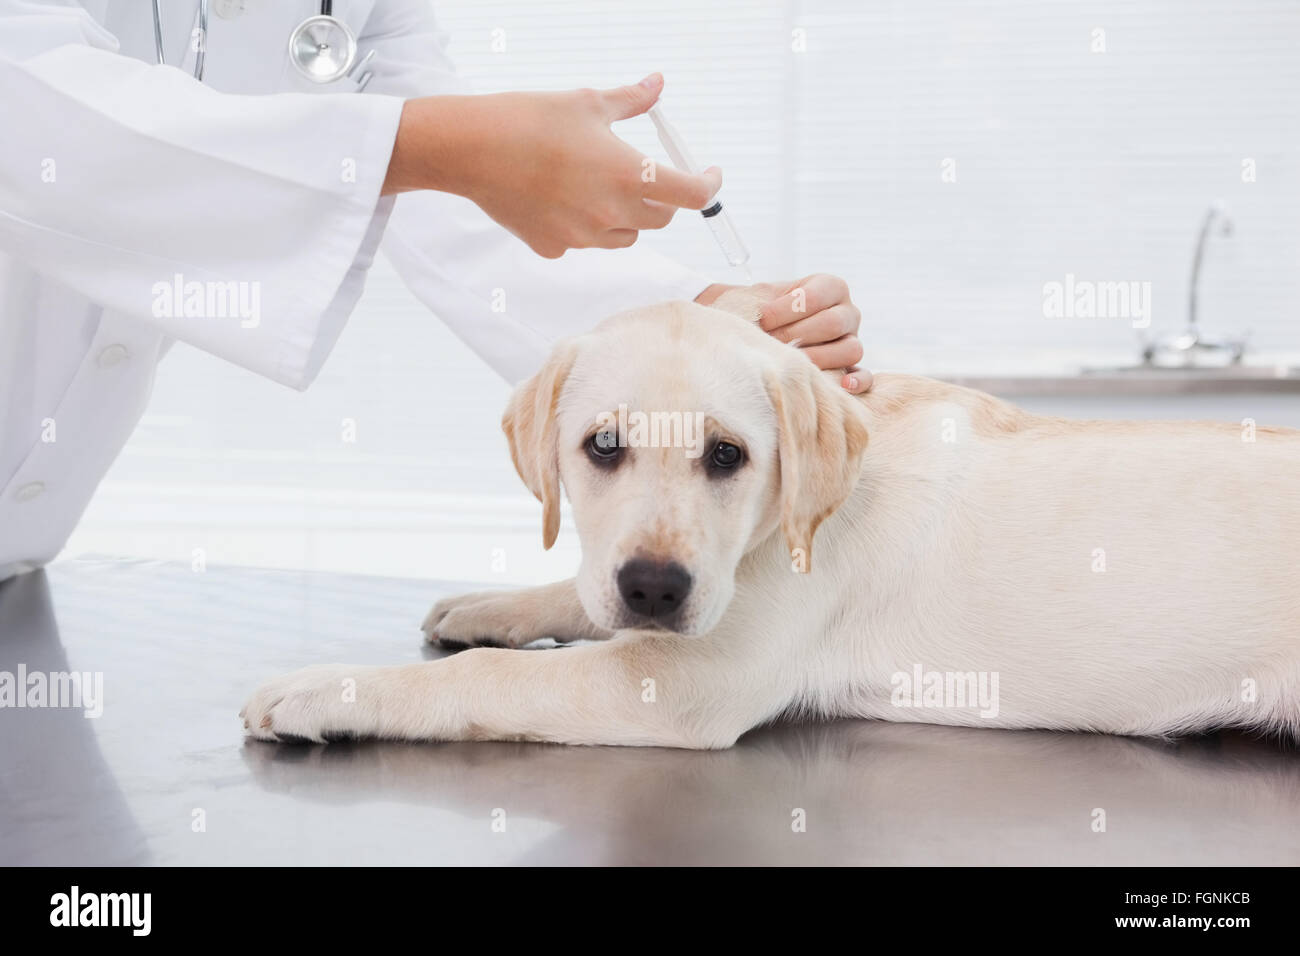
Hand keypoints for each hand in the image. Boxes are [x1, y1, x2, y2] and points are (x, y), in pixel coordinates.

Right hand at [383, 74, 721, 258]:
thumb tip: (657, 85)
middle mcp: (612, 213)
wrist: (472, 149)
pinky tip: (561, 199)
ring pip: (624, 235)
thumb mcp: (588, 102)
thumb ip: (631, 101)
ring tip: (600, 186)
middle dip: (663, 198)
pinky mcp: (555, 248)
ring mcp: (583, 237)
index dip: (709, 186)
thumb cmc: (530, 119)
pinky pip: (583, 242)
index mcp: (630, 175)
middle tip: (650, 173)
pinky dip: (584, 225)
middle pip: (660, 218)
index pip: (693, 196)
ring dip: (626, 215)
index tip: (709, 174)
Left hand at [696, 275, 869, 393]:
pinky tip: (842, 386)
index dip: (787, 308)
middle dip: (797, 334)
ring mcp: (853, 340)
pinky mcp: (853, 368)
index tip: (762, 319)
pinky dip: (858, 381)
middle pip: (833, 323)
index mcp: (830, 287)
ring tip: (792, 364)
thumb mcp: (758, 298)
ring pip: (851, 349)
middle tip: (770, 343)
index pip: (816, 296)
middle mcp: (848, 312)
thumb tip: (740, 306)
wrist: (768, 335)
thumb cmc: (763, 314)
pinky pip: (866, 375)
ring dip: (819, 358)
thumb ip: (751, 298)